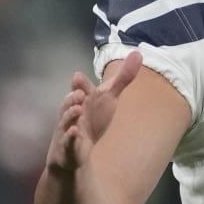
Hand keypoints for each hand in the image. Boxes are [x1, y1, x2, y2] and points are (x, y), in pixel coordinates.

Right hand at [44, 51, 142, 173]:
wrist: (75, 150)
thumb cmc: (92, 119)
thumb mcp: (109, 97)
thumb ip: (122, 78)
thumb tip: (137, 53)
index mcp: (82, 99)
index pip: (79, 89)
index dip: (79, 84)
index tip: (78, 76)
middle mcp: (72, 112)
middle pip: (68, 103)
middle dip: (72, 97)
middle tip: (79, 92)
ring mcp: (68, 130)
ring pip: (65, 122)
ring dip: (70, 115)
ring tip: (78, 109)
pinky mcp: (68, 147)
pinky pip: (68, 142)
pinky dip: (70, 137)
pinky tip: (75, 133)